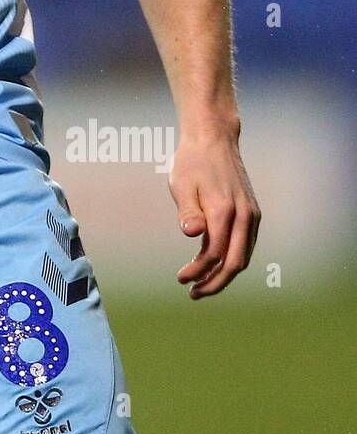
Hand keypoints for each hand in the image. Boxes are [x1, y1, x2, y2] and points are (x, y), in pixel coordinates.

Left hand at [169, 134, 260, 298]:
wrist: (214, 140)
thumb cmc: (192, 161)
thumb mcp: (181, 184)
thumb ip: (188, 211)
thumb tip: (192, 234)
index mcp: (224, 210)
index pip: (214, 254)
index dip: (198, 271)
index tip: (181, 279)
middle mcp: (243, 215)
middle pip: (235, 263)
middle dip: (215, 283)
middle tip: (193, 293)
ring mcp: (251, 214)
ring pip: (244, 257)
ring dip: (224, 275)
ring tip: (201, 284)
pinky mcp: (251, 212)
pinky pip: (245, 245)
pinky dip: (231, 259)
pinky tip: (213, 264)